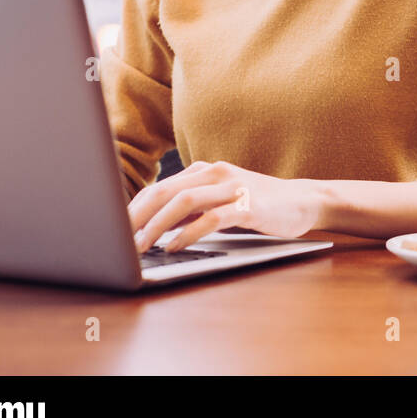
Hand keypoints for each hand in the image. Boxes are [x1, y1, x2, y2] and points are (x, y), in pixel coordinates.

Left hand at [129, 161, 323, 252]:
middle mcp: (215, 173)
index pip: (159, 187)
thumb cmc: (258, 204)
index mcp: (205, 170)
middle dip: (136, 217)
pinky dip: (188, 233)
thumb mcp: (220, 200)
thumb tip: (151, 226)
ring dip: (157, 226)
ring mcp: (232, 188)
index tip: (112, 230)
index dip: (132, 209)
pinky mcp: (248, 206)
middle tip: (116, 239)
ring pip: (183, 202)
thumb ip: (191, 207)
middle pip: (164, 191)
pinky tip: (175, 247)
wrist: (303, 201)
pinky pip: (211, 218)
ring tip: (140, 246)